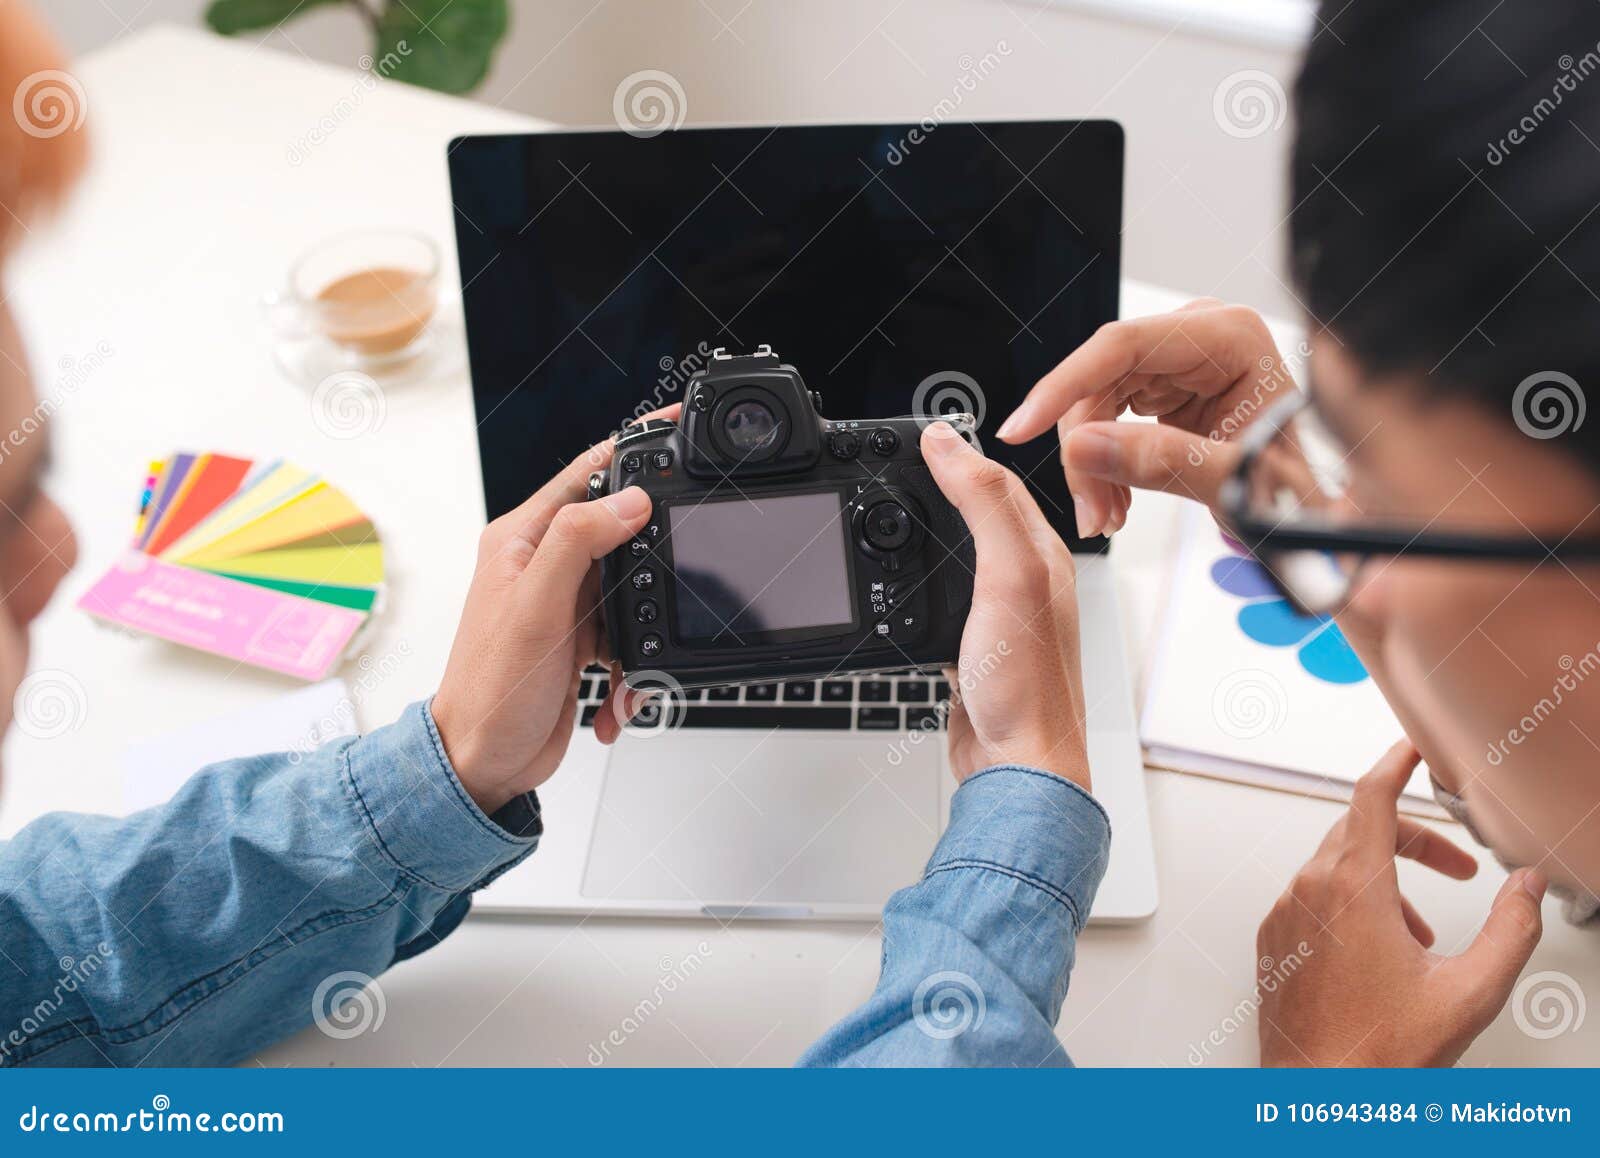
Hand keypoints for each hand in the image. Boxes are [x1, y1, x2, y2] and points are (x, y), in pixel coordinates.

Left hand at [431, 412, 676, 814]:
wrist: (483, 763)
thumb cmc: (488, 690)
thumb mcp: (536, 608)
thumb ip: (577, 543)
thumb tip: (629, 500)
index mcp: (521, 539)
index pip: (587, 472)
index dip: (634, 447)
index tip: (677, 425)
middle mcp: (543, 564)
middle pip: (623, 531)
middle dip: (654, 565)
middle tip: (678, 581)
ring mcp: (565, 603)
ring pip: (636, 590)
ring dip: (641, 638)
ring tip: (623, 672)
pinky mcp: (583, 640)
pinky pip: (631, 638)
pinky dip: (635, 672)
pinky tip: (617, 698)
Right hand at [920, 423, 1088, 788]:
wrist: (1018, 767)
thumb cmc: (1028, 686)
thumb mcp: (1007, 576)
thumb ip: (981, 504)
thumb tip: (949, 443)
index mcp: (1043, 553)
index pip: (1001, 480)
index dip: (961, 451)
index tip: (918, 432)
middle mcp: (1027, 581)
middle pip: (982, 513)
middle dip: (947, 482)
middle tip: (907, 457)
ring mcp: (1001, 617)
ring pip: (963, 555)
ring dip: (935, 528)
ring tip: (903, 504)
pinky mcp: (975, 648)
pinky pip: (947, 600)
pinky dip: (924, 583)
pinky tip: (906, 585)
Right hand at [995, 300, 1295, 536]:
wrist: (1308, 512)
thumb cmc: (1295, 494)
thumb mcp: (1234, 482)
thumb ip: (1161, 462)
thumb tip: (1082, 447)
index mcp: (1229, 337)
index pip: (1123, 345)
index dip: (1064, 386)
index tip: (1022, 425)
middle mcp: (1200, 338)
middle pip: (1102, 379)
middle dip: (1083, 449)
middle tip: (1088, 510)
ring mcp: (1180, 361)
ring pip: (1096, 402)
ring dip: (1089, 464)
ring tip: (1104, 515)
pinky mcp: (1165, 388)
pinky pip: (1108, 419)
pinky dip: (1102, 463)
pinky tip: (1113, 498)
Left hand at [1256, 739, 1547, 1066]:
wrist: (1320, 1101)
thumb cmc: (1380, 1055)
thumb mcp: (1470, 992)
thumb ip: (1510, 931)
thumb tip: (1528, 889)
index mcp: (1352, 889)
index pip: (1372, 797)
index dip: (1395, 763)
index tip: (1412, 746)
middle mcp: (1308, 891)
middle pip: (1360, 831)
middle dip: (1413, 840)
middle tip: (1456, 867)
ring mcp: (1284, 915)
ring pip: (1335, 867)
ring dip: (1385, 881)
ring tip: (1423, 932)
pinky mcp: (1273, 941)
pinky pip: (1312, 899)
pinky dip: (1350, 907)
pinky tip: (1380, 952)